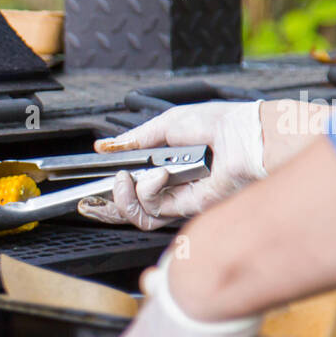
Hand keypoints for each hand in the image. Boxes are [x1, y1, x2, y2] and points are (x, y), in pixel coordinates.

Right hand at [78, 100, 267, 229]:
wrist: (244, 135)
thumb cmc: (220, 124)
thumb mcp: (168, 123)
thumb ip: (136, 138)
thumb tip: (106, 146)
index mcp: (167, 166)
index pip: (133, 186)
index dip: (110, 192)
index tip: (91, 191)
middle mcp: (171, 186)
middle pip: (130, 206)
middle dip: (111, 201)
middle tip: (112, 181)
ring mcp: (178, 199)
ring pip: (137, 212)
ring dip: (125, 196)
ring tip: (128, 177)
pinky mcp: (186, 209)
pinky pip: (153, 210)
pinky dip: (146, 191)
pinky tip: (156, 174)